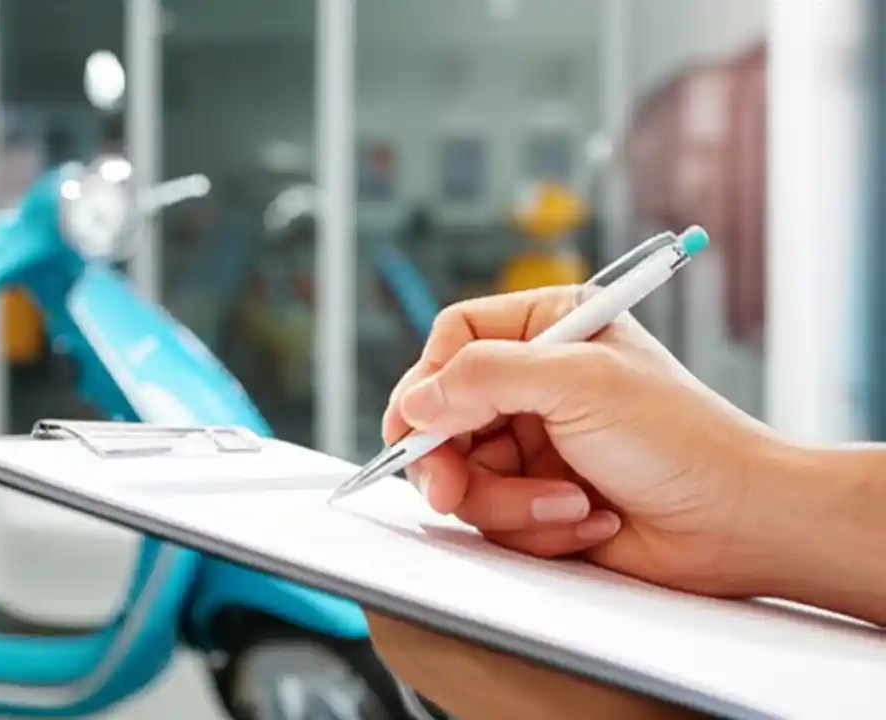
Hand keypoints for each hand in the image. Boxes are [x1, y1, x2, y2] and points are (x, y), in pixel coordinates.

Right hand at [381, 286, 789, 595]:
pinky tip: (588, 520)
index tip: (413, 427)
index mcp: (549, 329)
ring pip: (464, 475)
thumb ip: (486, 377)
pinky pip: (496, 518)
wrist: (739, 522)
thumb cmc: (680, 438)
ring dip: (511, 501)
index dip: (426, 383)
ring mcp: (535, 443)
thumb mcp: (578, 383)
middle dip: (452, 460)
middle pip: (444, 415)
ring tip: (570, 504)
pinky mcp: (539, 498)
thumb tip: (416, 399)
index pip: (453, 341)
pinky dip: (536, 527)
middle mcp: (536, 383)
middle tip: (451, 492)